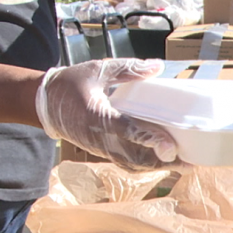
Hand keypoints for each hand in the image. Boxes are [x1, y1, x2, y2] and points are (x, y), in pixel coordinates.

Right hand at [36, 59, 179, 170]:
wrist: (44, 104)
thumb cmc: (70, 84)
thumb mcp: (97, 70)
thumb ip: (127, 69)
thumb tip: (157, 66)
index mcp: (96, 116)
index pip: (126, 130)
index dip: (149, 139)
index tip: (169, 145)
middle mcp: (99, 138)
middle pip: (134, 155)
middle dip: (162, 160)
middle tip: (188, 161)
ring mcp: (100, 148)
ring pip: (132, 163)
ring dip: (157, 166)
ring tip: (184, 164)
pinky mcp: (102, 151)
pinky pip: (126, 162)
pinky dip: (145, 165)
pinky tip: (164, 162)